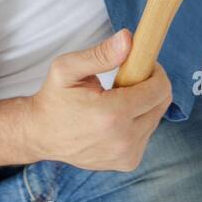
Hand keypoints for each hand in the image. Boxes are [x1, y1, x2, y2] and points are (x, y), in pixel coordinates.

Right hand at [22, 29, 171, 171]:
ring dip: (144, 103)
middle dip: (151, 85)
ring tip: (117, 99)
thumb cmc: (54, 98)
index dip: (155, 71)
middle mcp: (124, 140)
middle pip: (162, 103)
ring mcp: (127, 155)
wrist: (40, 135)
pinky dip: (139, 120)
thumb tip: (129, 39)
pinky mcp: (128, 162)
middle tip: (127, 78)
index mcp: (112, 115)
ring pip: (156, 118)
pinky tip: (116, 117)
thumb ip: (101, 54)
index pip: (159, 89)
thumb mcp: (68, 68)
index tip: (141, 63)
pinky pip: (147, 132)